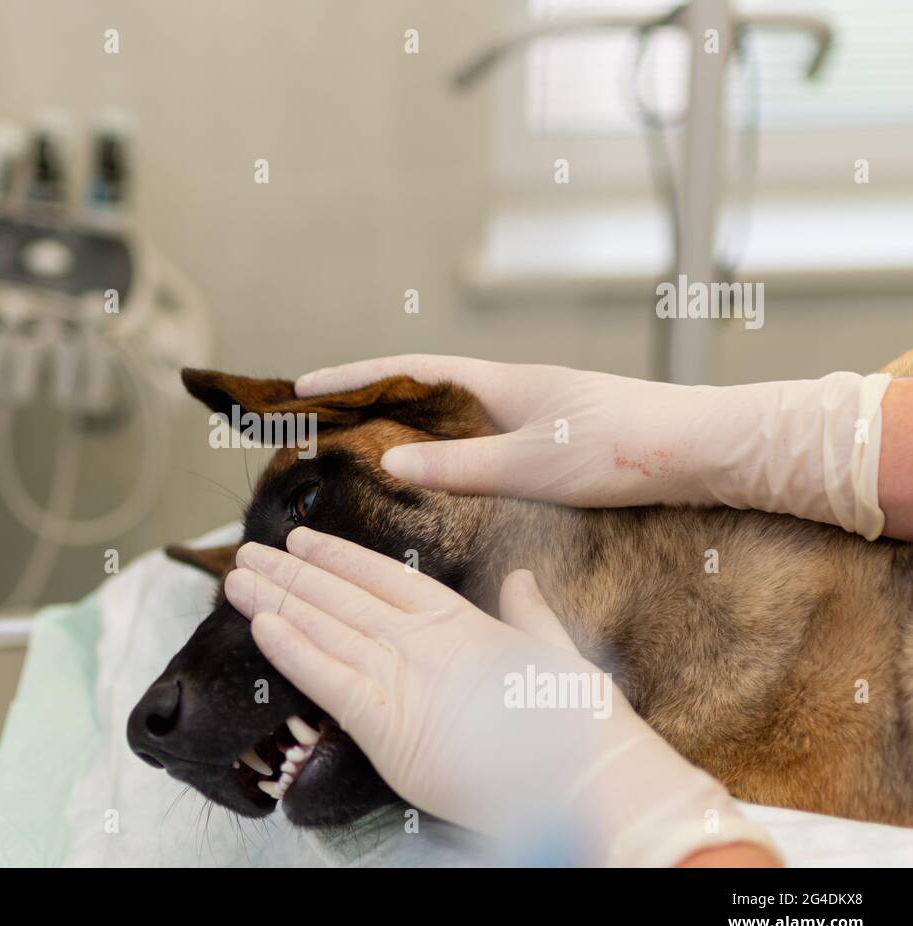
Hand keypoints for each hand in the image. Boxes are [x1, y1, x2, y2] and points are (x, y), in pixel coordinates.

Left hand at [225, 526, 778, 866]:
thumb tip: (520, 579)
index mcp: (460, 621)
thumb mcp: (554, 653)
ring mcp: (403, 678)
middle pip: (339, 598)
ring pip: (324, 629)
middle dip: (289, 574)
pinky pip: (327, 679)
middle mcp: (423, 641)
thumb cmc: (577, 724)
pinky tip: (260, 625)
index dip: (335, 557)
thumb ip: (528, 612)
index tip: (301, 540)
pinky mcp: (387, 725)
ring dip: (276, 601)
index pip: (381, 578)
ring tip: (237, 578)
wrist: (587, 780)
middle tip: (248, 551)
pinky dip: (291, 650)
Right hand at [297, 355, 892, 538]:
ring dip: (399, 425)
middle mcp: (505, 391)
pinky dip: (438, 447)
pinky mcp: (546, 439)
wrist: (703, 448)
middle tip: (315, 419)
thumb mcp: (532, 464)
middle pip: (418, 389)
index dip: (350, 379)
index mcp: (494, 384)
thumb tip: (390, 461)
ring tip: (355, 446)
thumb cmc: (623, 447)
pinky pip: (473, 437)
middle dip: (364, 401)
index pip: (404, 372)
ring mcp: (526, 413)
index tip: (302, 387)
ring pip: (446, 415)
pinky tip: (432, 471)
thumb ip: (459, 466)